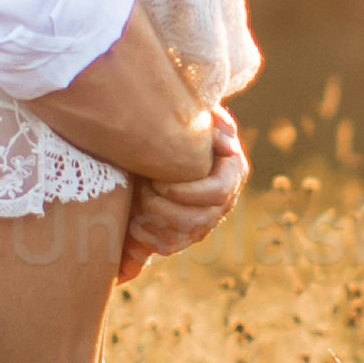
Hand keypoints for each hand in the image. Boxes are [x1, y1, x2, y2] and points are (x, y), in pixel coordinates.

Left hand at [117, 107, 247, 273]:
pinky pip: (167, 246)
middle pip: (198, 220)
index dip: (188, 191)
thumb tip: (229, 146)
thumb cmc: (180, 123)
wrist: (159, 140)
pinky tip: (132, 219)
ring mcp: (204, 222)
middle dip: (164, 208)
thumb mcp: (200, 116)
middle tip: (141, 190)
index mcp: (231, 173)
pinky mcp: (183, 235)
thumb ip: (216, 124)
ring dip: (153, 221)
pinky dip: (147, 237)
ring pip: (181, 236)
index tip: (159, 181)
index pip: (218, 192)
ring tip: (134, 202)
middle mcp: (222, 202)